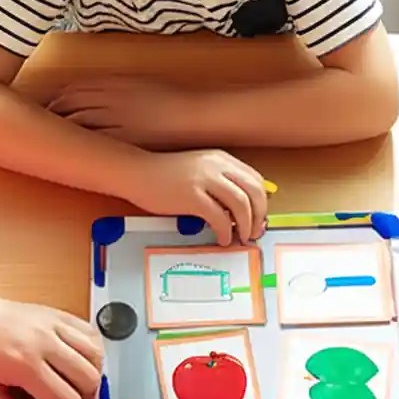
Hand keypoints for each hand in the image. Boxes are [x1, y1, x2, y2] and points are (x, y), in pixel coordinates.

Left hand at [0, 291, 102, 398]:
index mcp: (23, 364)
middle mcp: (44, 341)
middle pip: (89, 379)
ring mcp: (53, 324)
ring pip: (96, 356)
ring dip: (91, 377)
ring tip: (74, 386)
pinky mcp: (59, 314)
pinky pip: (92, 335)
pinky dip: (93, 353)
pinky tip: (78, 363)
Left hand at [46, 76, 183, 147]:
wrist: (190, 114)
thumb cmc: (170, 99)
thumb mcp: (139, 83)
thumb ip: (116, 86)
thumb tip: (99, 90)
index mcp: (114, 83)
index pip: (75, 88)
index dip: (58, 97)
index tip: (49, 105)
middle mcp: (111, 98)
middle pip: (70, 103)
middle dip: (52, 112)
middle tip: (40, 122)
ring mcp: (117, 118)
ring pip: (79, 121)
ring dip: (63, 129)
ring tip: (52, 138)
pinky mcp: (125, 138)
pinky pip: (96, 140)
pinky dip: (82, 144)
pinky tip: (75, 150)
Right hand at [131, 150, 267, 245]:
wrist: (136, 173)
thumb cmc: (165, 176)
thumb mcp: (199, 171)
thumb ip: (220, 184)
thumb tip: (240, 210)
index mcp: (221, 159)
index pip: (255, 179)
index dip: (262, 202)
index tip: (259, 218)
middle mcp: (217, 166)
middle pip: (254, 191)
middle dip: (259, 215)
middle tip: (254, 232)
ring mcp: (204, 179)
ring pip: (241, 204)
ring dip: (246, 225)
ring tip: (241, 238)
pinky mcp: (191, 196)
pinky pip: (219, 217)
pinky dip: (225, 231)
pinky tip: (222, 239)